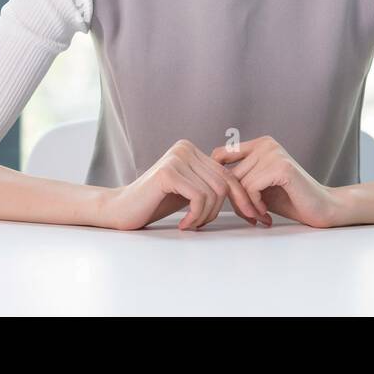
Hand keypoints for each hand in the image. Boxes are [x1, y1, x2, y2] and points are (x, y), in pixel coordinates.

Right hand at [101, 139, 269, 230]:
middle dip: (220, 210)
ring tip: (190, 225)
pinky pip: (199, 197)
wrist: (121, 209)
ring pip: (213, 191)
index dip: (241, 198)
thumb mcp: (189, 191)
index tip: (252, 217)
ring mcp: (176, 157)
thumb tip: (247, 195)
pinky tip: (183, 225)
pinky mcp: (168, 172)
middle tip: (202, 226)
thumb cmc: (155, 203)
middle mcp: (185, 148)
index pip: (227, 174)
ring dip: (205, 216)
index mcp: (191, 149)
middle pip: (223, 182)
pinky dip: (196, 216)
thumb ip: (210, 185)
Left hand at [211, 135, 340, 227]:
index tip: (226, 201)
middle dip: (235, 200)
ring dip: (246, 206)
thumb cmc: (289, 199)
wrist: (321, 208)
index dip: (218, 179)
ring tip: (259, 217)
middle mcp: (265, 144)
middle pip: (229, 174)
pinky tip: (266, 214)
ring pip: (239, 183)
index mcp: (259, 144)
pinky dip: (255, 205)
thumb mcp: (258, 186)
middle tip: (249, 216)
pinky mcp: (280, 167)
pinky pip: (251, 188)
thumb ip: (238, 180)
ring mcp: (273, 153)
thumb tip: (207, 185)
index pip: (220, 155)